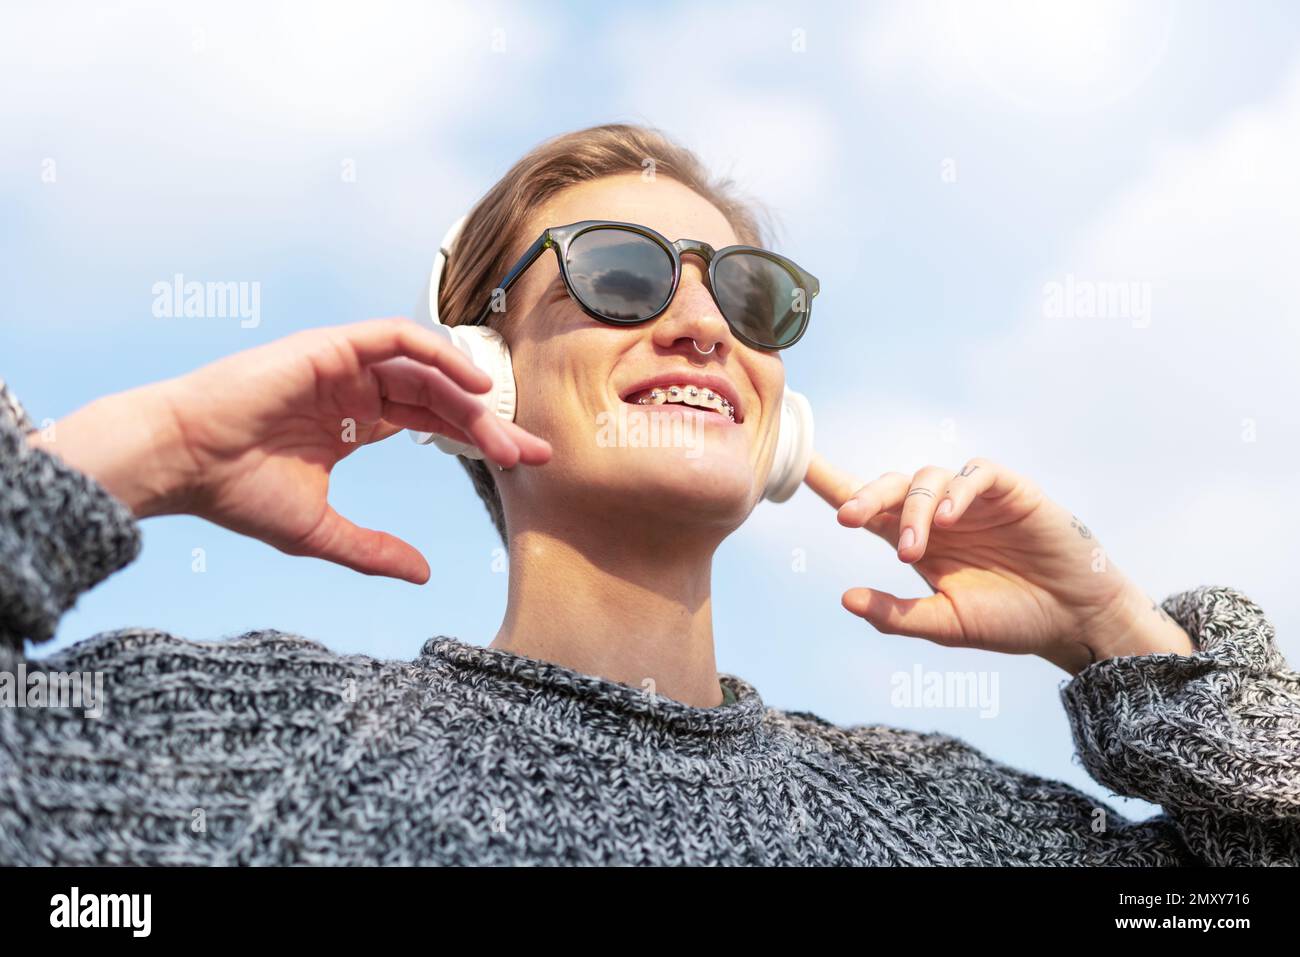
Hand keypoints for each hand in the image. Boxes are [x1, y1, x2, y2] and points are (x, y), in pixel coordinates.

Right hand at [29, 318, 549, 582]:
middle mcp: (353, 390)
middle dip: (488, 423)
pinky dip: (436, 352)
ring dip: (468, 399)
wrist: (183, 464)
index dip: (477, 438)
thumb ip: (373, 550)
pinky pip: (395, 337)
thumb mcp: (320, 533)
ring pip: (425, 370)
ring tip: (505, 433)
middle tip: (530, 454)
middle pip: (438, 397)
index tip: (522, 464)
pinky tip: (473, 382)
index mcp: (352, 423)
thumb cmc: (236, 493)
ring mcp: (342, 365)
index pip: (431, 422)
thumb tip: (424, 574)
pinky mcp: (329, 347)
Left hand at [804, 453, 1192, 674]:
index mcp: (914, 539)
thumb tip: (844, 599)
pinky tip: (947, 518)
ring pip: (928, 479)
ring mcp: (972, 498)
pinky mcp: (1009, 490)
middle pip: (890, 485)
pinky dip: (957, 491)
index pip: (866, 507)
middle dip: (864, 496)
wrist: (1071, 620)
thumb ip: (896, 615)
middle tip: (847, 519)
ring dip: (914, 510)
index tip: (795, 469)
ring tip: (914, 549)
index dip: (832, 485)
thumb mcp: (944, 624)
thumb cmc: (1009, 620)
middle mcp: (938, 513)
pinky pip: (975, 475)